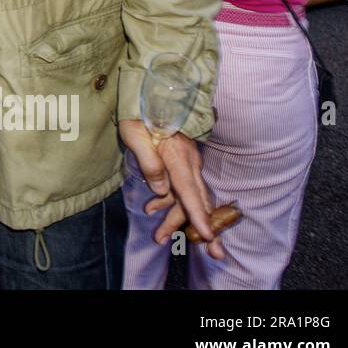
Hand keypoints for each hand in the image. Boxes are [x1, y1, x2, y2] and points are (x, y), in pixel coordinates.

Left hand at [119, 118, 225, 259]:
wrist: (149, 93)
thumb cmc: (138, 114)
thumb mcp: (135, 136)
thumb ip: (149, 163)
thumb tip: (160, 190)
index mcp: (178, 158)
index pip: (191, 193)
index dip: (199, 217)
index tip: (208, 237)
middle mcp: (188, 163)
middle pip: (198, 201)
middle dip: (204, 229)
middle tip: (213, 254)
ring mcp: (186, 162)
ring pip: (187, 197)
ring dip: (176, 218)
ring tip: (160, 238)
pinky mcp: (181, 161)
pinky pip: (179, 187)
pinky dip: (168, 201)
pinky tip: (153, 209)